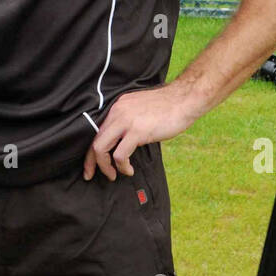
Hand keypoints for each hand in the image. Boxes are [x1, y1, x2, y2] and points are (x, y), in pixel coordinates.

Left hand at [83, 85, 198, 181]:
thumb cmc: (169, 107)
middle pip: (94, 140)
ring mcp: (126, 121)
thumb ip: (129, 121)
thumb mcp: (141, 110)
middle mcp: (117, 112)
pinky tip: (129, 170)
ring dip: (105, 167)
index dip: (91, 150)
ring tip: (113, 175)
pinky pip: (119, 155)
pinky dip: (122, 167)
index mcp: (118, 107)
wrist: (185, 99)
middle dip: (90, 162)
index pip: (96, 130)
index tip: (90, 165)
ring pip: (101, 148)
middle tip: (91, 175)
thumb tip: (123, 140)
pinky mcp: (137, 132)